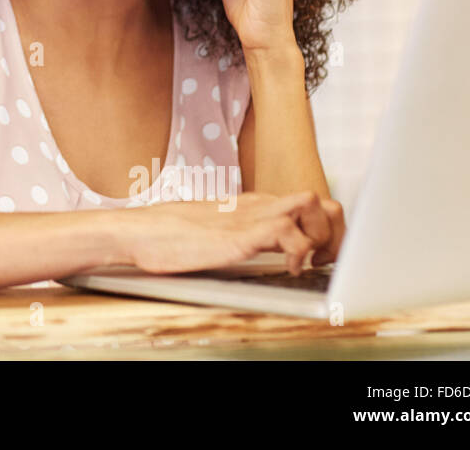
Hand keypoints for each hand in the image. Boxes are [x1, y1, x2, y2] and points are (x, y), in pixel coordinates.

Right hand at [115, 191, 345, 274]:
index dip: (325, 229)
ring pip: (313, 205)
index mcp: (251, 205)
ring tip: (307, 263)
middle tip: (321, 261)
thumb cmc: (166, 237)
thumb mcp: (212, 232)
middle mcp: (256, 205)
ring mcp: (248, 217)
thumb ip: (238, 234)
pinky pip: (289, 233)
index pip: (308, 203)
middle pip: (320, 201)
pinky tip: (288, 268)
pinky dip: (300, 253)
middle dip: (333, 234)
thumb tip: (253, 249)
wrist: (135, 231)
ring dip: (321, 238)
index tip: (320, 257)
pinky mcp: (239, 234)